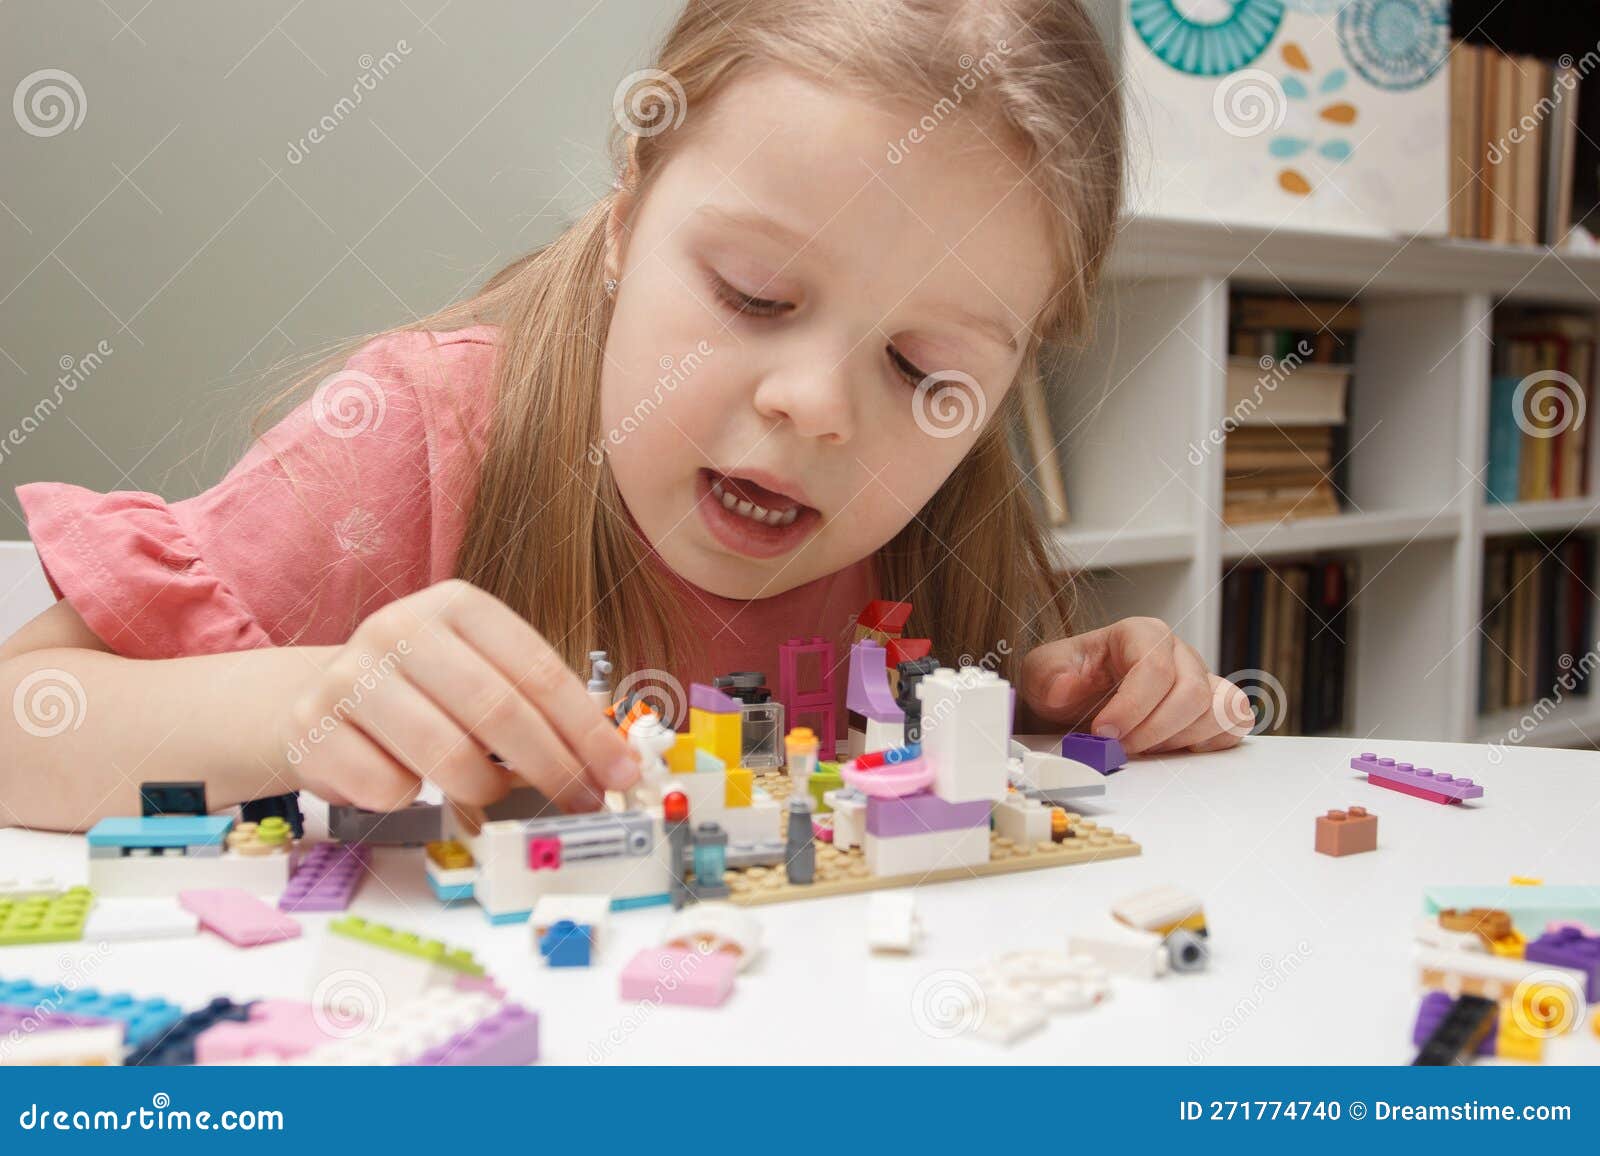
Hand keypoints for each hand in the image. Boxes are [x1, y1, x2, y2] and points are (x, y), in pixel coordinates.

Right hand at [279, 579, 639, 812]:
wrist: (317, 697)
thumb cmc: (424, 691)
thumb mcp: (481, 672)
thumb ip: (538, 703)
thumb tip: (610, 757)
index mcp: (457, 606)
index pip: (539, 671)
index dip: (587, 729)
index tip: (621, 771)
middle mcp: (400, 628)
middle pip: (498, 712)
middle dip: (553, 766)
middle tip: (584, 800)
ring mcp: (350, 676)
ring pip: (446, 757)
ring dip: (484, 789)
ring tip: (490, 790)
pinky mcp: (312, 728)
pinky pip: (388, 788)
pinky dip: (413, 798)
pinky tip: (407, 779)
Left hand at [1019, 617, 1252, 754]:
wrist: (1077, 704)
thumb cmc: (1066, 684)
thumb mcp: (1040, 674)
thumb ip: (1048, 676)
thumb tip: (1065, 687)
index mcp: (1141, 634)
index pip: (1155, 667)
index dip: (1132, 707)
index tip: (1103, 731)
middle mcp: (1178, 652)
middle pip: (1191, 693)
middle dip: (1152, 730)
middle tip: (1119, 747)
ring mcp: (1201, 678)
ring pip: (1216, 710)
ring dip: (1175, 740)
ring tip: (1140, 745)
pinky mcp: (1213, 706)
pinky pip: (1235, 722)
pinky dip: (1209, 741)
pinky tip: (1173, 747)